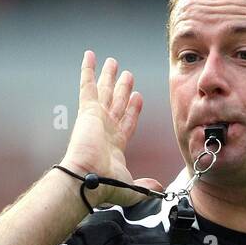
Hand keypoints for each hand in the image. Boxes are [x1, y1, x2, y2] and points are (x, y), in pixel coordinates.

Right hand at [61, 50, 163, 209]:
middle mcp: (105, 129)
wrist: (88, 179)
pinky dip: (87, 70)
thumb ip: (145, 186)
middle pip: (116, 103)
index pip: (127, 122)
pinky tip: (90, 56)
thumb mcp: (132, 187)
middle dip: (122, 89)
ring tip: (113, 63)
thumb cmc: (105, 186)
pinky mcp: (87, 111)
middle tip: (127, 75)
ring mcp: (96, 119)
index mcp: (115, 145)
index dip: (133, 110)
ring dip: (109, 77)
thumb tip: (158, 188)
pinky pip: (87, 85)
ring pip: (105, 91)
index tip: (138, 97)